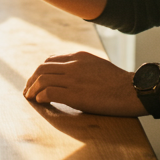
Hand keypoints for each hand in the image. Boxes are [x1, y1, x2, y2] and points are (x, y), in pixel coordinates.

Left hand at [23, 51, 146, 116]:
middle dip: (31, 80)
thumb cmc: (119, 82)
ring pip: (42, 80)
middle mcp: (73, 65)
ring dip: (32, 89)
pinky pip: (49, 93)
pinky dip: (40, 97)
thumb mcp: (97, 65)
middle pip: (42, 69)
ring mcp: (73, 79)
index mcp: (78, 57)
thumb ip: (81, 67)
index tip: (35, 80)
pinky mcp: (75, 95)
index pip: (50, 60)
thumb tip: (68, 75)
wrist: (132, 90)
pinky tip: (40, 102)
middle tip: (27, 90)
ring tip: (30, 97)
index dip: (39, 71)